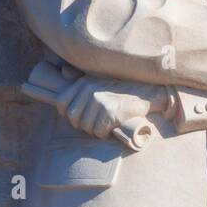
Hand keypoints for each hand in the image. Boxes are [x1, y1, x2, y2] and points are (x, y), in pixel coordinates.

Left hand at [55, 75, 169, 139]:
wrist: (145, 94)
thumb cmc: (120, 90)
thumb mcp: (98, 79)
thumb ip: (79, 77)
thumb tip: (63, 71)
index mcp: (84, 83)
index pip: (62, 103)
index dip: (67, 114)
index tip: (78, 118)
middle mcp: (90, 91)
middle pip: (73, 118)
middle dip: (83, 125)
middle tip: (95, 124)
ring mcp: (100, 102)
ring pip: (86, 127)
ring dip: (95, 131)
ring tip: (105, 125)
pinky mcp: (110, 114)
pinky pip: (98, 132)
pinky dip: (105, 134)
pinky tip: (111, 128)